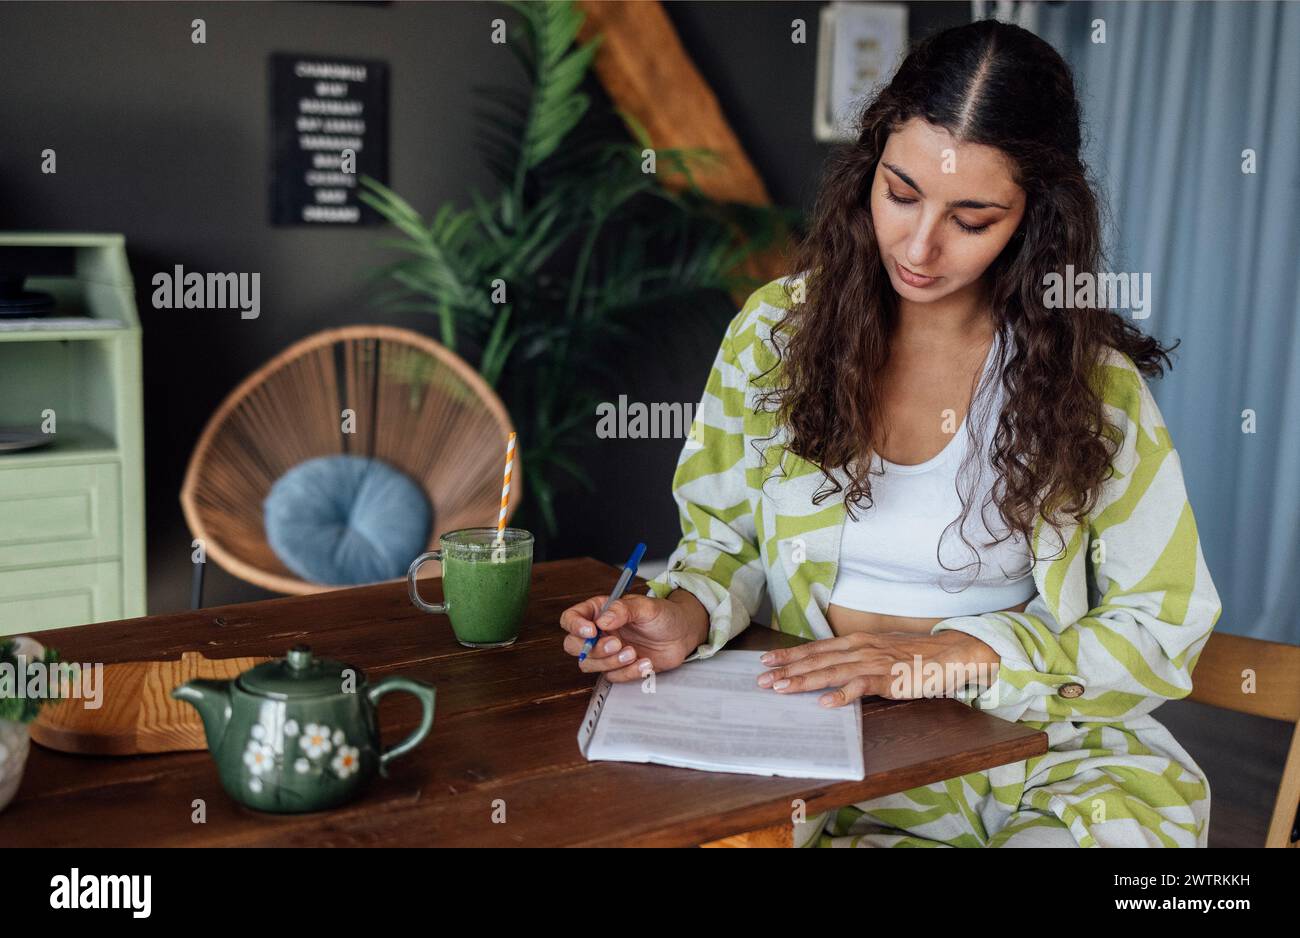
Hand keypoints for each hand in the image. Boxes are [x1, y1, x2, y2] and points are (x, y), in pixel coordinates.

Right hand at [558, 593, 700, 681]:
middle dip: (593, 649)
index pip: (570, 618)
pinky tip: (646, 663)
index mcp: (600, 612)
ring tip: (633, 653)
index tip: (592, 631)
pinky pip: (612, 677)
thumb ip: (623, 610)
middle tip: (617, 644)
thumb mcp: (646, 606)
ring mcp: (608, 652)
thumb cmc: (664, 615)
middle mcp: (599, 633)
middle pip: (574, 646)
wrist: (684, 634)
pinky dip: (628, 672)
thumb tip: (602, 621)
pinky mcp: (620, 668)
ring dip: (609, 662)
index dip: (575, 626)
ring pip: (590, 664)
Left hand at [755, 631, 1000, 707]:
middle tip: (760, 679)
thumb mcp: (879, 650)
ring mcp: (875, 662)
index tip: (766, 660)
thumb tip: (831, 666)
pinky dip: (843, 694)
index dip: (790, 654)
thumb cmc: (914, 654)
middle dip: (787, 669)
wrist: (951, 652)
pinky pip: (862, 686)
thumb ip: (856, 657)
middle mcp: (861, 648)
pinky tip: (825, 703)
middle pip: (817, 659)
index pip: (816, 648)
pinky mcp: (890, 678)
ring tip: (780, 688)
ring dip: (804, 681)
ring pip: (832, 671)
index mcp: (857, 641)